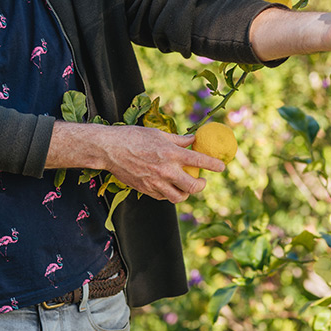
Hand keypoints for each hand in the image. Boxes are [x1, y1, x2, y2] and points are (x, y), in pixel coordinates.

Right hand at [48, 123, 223, 202]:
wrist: (109, 149)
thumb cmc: (133, 137)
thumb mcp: (158, 133)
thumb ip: (178, 140)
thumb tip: (194, 141)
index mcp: (171, 153)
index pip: (200, 161)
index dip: (214, 165)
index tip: (221, 167)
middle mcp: (165, 170)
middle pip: (192, 187)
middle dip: (201, 185)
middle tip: (201, 180)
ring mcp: (155, 182)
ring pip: (178, 197)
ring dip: (186, 193)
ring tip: (186, 186)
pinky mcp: (146, 189)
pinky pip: (163, 197)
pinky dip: (169, 193)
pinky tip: (169, 185)